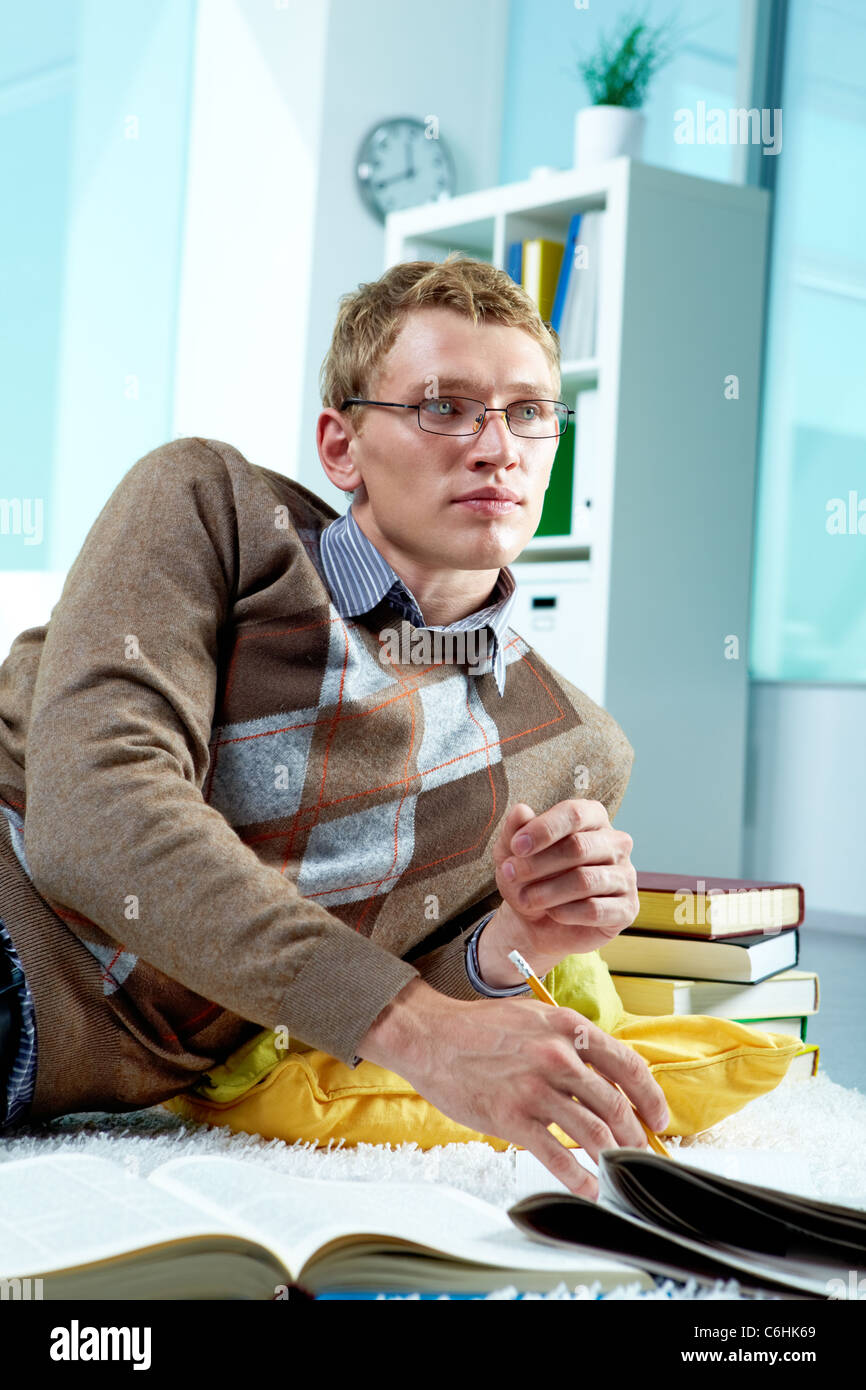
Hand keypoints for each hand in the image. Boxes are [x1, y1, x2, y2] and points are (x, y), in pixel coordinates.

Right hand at [358, 977, 669, 1201]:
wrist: (431, 1036)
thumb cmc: (481, 1028)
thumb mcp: (535, 1018)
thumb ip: (570, 1042)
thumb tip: (605, 1076)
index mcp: (567, 1028)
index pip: (627, 1066)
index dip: (650, 1097)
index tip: (658, 1118)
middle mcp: (557, 1056)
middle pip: (615, 1105)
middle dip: (633, 1135)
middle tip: (637, 1151)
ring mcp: (535, 1088)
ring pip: (592, 1132)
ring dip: (611, 1157)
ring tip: (616, 1170)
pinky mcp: (512, 1117)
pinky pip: (556, 1155)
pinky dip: (578, 1178)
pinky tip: (587, 1188)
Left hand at [478, 800, 638, 987]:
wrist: (537, 922)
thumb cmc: (529, 877)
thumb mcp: (512, 852)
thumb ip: (514, 830)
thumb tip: (521, 811)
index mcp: (593, 818)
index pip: (575, 814)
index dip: (544, 829)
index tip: (516, 846)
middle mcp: (616, 843)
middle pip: (579, 847)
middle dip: (538, 863)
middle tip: (510, 874)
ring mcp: (626, 876)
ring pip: (585, 880)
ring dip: (547, 891)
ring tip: (525, 898)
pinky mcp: (627, 909)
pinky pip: (595, 910)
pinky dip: (565, 913)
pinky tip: (551, 913)